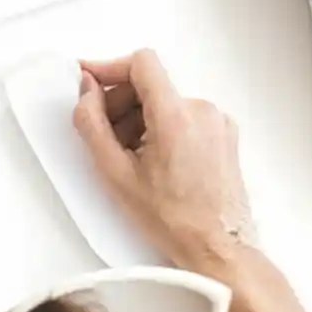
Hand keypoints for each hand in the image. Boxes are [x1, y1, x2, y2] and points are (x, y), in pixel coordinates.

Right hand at [73, 49, 252, 269]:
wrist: (216, 247)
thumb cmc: (173, 220)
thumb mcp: (115, 173)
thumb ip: (92, 123)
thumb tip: (87, 92)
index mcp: (176, 116)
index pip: (141, 63)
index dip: (110, 68)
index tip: (91, 80)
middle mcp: (202, 111)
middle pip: (151, 83)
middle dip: (122, 102)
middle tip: (105, 133)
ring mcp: (217, 122)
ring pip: (166, 101)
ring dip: (141, 118)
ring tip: (131, 156)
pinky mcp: (224, 134)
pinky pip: (185, 115)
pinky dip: (164, 127)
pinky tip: (154, 159)